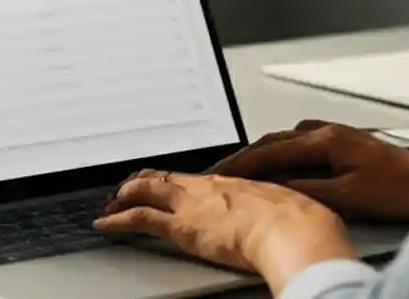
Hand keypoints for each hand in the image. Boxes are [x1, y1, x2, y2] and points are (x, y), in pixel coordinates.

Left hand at [94, 169, 355, 295]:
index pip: (194, 178)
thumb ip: (277, 211)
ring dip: (124, 198)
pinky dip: (118, 221)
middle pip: (165, 177)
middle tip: (126, 191)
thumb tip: (287, 218)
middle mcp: (208, 186)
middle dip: (142, 183)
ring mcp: (192, 203)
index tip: (166, 184)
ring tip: (110, 205)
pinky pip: (139, 218)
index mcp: (235, 182)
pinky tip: (106, 225)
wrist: (295, 230)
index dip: (174, 181)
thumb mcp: (291, 208)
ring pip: (146, 190)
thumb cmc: (302, 223)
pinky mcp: (181, 226)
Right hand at [208, 121, 408, 221]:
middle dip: (245, 156)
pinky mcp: (343, 144)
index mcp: (324, 139)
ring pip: (286, 141)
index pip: (270, 151)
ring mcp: (335, 135)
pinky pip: (300, 144)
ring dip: (263, 154)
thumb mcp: (347, 196)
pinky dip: (282, 154)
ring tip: (243, 170)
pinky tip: (282, 166)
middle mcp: (327, 131)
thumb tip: (276, 189)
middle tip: (221, 172)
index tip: (219, 174)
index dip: (241, 164)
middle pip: (274, 141)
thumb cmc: (398, 188)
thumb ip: (308, 190)